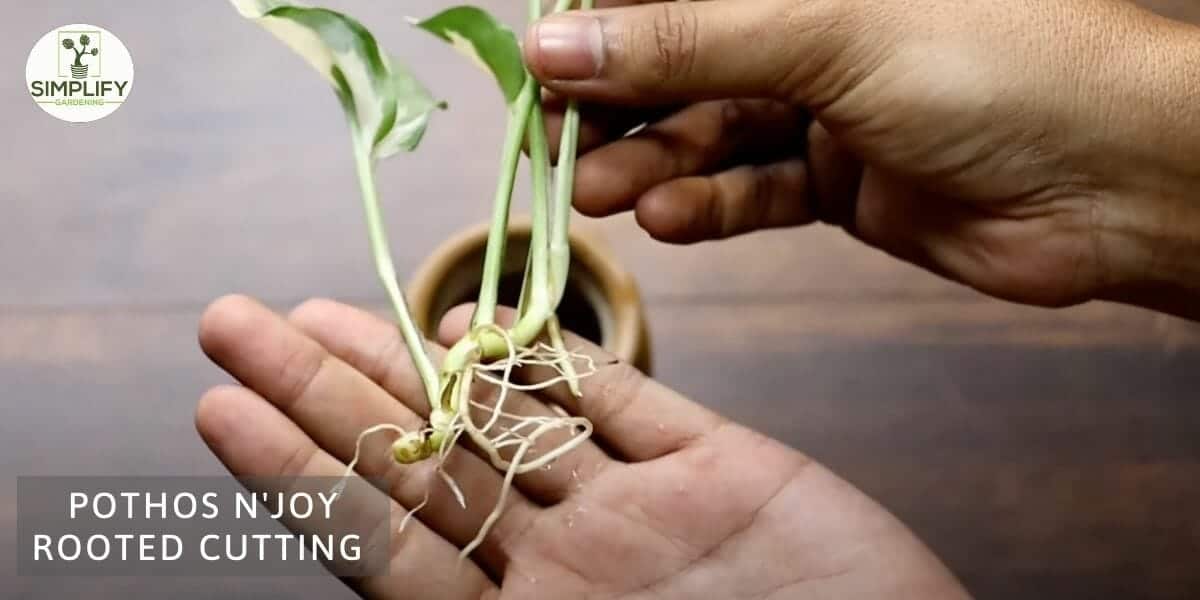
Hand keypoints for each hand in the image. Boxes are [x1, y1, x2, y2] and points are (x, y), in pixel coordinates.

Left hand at [196, 294, 969, 598]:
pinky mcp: (720, 470)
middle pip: (423, 464)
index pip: (383, 543)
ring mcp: (640, 517)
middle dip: (324, 395)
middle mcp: (567, 573)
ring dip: (416, 362)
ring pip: (505, 419)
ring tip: (324, 309)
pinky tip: (486, 324)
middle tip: (234, 324)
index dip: (299, 478)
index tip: (219, 410)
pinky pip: (622, 403)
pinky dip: (556, 360)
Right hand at [525, 0, 1199, 317]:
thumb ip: (685, 42)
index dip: (603, 18)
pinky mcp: (842, 179)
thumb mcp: (824, 35)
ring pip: (710, 131)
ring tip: (600, 193)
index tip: (538, 57)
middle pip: (683, 59)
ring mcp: (827, 104)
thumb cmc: (1000, 65)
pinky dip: (711, 206)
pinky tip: (673, 218)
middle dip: (618, 102)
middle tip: (556, 141)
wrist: (1113, 183)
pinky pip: (754, 190)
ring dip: (651, 163)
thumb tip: (558, 43)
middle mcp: (812, 28)